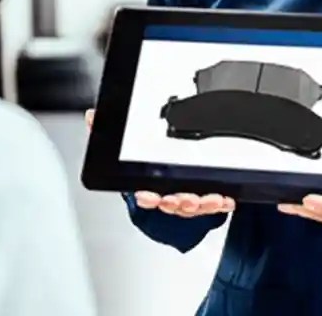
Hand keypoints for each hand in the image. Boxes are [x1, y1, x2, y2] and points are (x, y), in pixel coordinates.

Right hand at [85, 109, 235, 217]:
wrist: (162, 183)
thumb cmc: (144, 168)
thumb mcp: (124, 148)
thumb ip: (105, 132)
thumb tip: (93, 117)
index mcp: (147, 186)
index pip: (145, 193)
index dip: (147, 196)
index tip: (147, 195)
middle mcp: (166, 196)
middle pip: (172, 202)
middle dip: (178, 201)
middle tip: (184, 198)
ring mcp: (185, 199)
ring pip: (193, 205)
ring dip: (202, 203)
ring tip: (211, 198)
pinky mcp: (203, 198)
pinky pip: (213, 202)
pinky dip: (221, 201)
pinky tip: (227, 199)